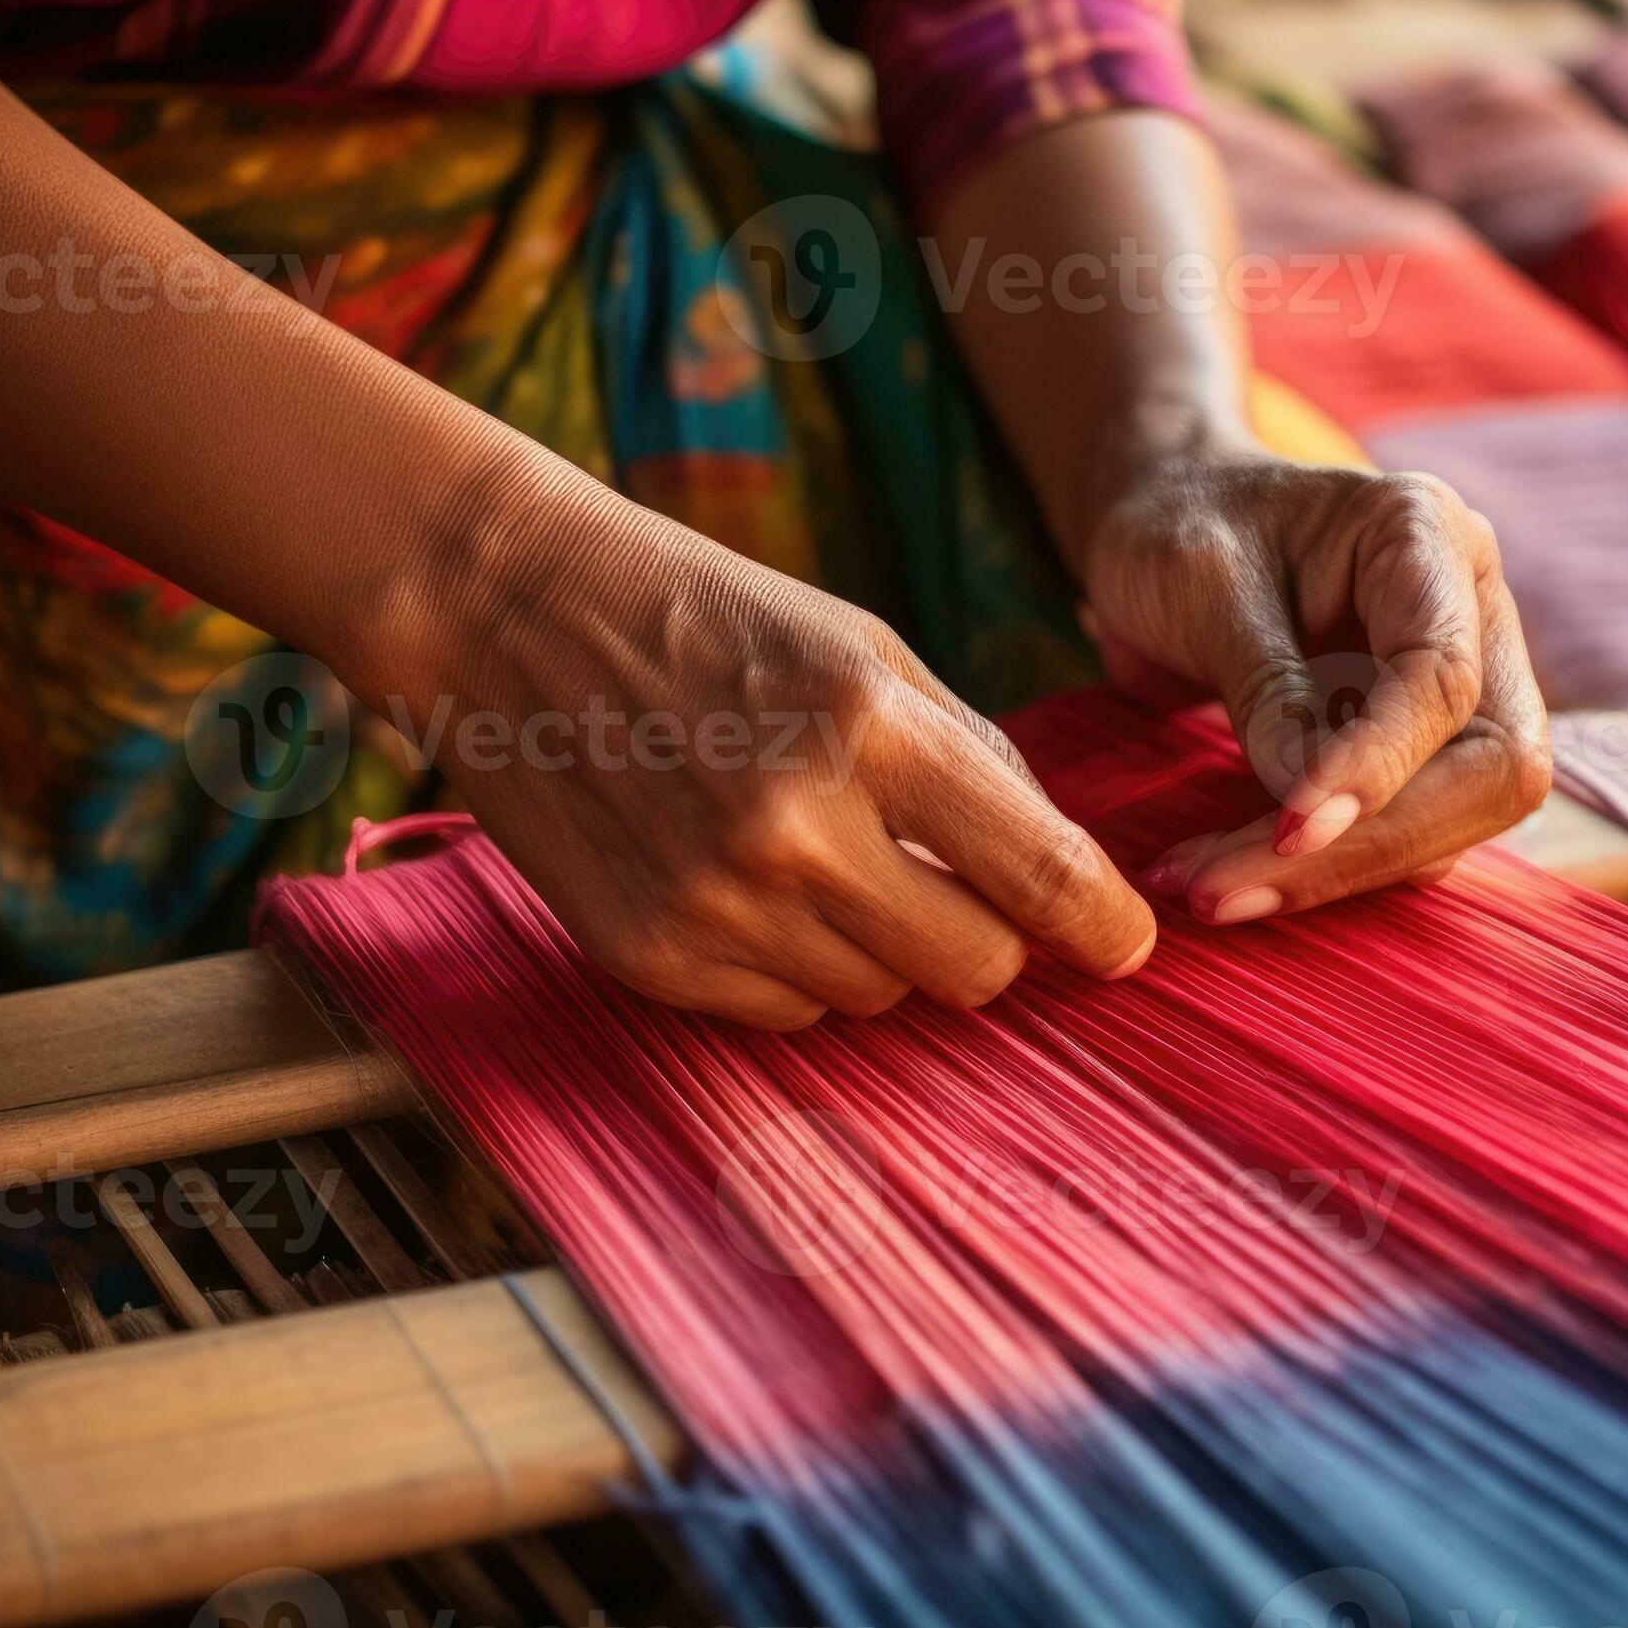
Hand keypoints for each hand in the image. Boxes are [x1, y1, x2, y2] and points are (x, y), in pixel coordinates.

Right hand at [360, 463, 1156, 1027]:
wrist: (505, 615)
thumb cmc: (704, 615)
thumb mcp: (863, 646)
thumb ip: (970, 760)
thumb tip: (1063, 871)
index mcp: (868, 725)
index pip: (1039, 875)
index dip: (1102, 925)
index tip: (1123, 942)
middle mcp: (796, 830)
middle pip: (973, 969)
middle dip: (988, 938)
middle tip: (956, 885)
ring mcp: (715, 906)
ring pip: (880, 1000)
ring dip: (883, 948)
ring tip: (820, 856)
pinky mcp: (650, 957)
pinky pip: (786, 1013)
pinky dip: (796, 967)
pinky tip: (747, 883)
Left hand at [1079, 444, 1551, 922]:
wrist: (1159, 529)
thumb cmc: (1176, 530)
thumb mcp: (1197, 583)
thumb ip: (1264, 687)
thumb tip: (1311, 814)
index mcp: (1426, 536)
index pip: (1444, 676)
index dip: (1379, 764)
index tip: (1289, 829)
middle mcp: (1467, 613)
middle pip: (1490, 768)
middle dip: (1366, 846)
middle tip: (1222, 891)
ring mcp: (1454, 691)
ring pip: (1454, 822)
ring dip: (1334, 874)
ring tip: (1204, 890)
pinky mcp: (1417, 756)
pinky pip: (1402, 838)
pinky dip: (1318, 873)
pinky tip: (1220, 879)